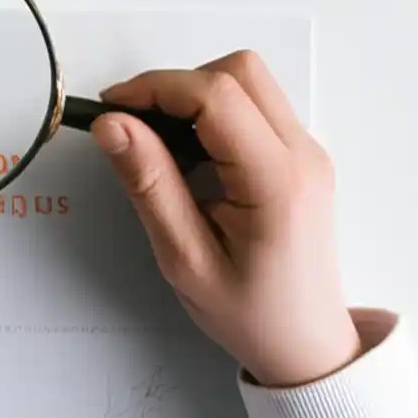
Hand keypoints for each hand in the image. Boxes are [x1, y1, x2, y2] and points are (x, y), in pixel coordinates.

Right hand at [91, 51, 360, 387]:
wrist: (306, 346)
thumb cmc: (248, 313)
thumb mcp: (184, 257)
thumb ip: (149, 183)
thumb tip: (111, 124)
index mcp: (276, 180)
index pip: (215, 95)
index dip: (156, 88)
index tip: (111, 110)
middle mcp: (302, 153)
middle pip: (239, 71)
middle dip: (177, 85)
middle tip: (135, 125)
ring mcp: (307, 151)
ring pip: (249, 81)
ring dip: (196, 96)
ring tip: (160, 144)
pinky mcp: (300, 156)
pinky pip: (255, 107)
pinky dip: (213, 114)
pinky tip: (189, 156)